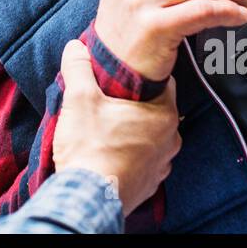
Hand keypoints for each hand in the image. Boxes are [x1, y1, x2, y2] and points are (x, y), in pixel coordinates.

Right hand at [53, 40, 181, 214]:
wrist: (87, 199)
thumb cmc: (89, 150)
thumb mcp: (79, 99)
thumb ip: (78, 68)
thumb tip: (75, 47)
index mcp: (163, 114)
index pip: (164, 81)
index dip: (143, 75)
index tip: (125, 75)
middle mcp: (171, 140)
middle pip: (158, 109)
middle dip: (137, 103)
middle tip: (112, 100)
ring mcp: (162, 164)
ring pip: (152, 136)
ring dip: (135, 131)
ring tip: (109, 126)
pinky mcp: (150, 183)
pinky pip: (145, 159)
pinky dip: (132, 154)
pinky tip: (111, 150)